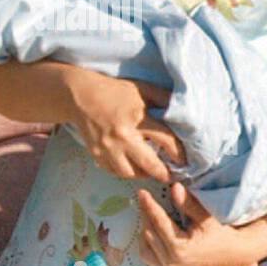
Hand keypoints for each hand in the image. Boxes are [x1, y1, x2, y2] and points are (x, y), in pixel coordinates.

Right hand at [65, 68, 185, 181]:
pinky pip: (114, 172)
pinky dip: (126, 172)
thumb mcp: (143, 89)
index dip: (179, 153)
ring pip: (131, 173)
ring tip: (152, 171)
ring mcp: (108, 148)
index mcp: (138, 119)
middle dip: (164, 174)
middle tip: (172, 175)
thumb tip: (185, 112)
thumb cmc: (115, 91)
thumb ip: (164, 100)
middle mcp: (123, 136)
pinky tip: (133, 167)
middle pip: (150, 165)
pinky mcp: (96, 154)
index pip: (166, 141)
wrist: (81, 95)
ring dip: (144, 174)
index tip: (185, 160)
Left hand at [137, 182, 256, 265]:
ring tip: (150, 216)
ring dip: (145, 231)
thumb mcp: (206, 218)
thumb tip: (175, 187)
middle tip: (145, 200)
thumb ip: (188, 204)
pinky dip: (148, 245)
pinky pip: (150, 259)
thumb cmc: (222, 235)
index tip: (142, 193)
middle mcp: (172, 262)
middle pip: (150, 234)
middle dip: (146, 216)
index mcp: (180, 249)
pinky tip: (153, 233)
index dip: (149, 206)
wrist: (234, 254)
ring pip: (145, 248)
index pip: (159, 223)